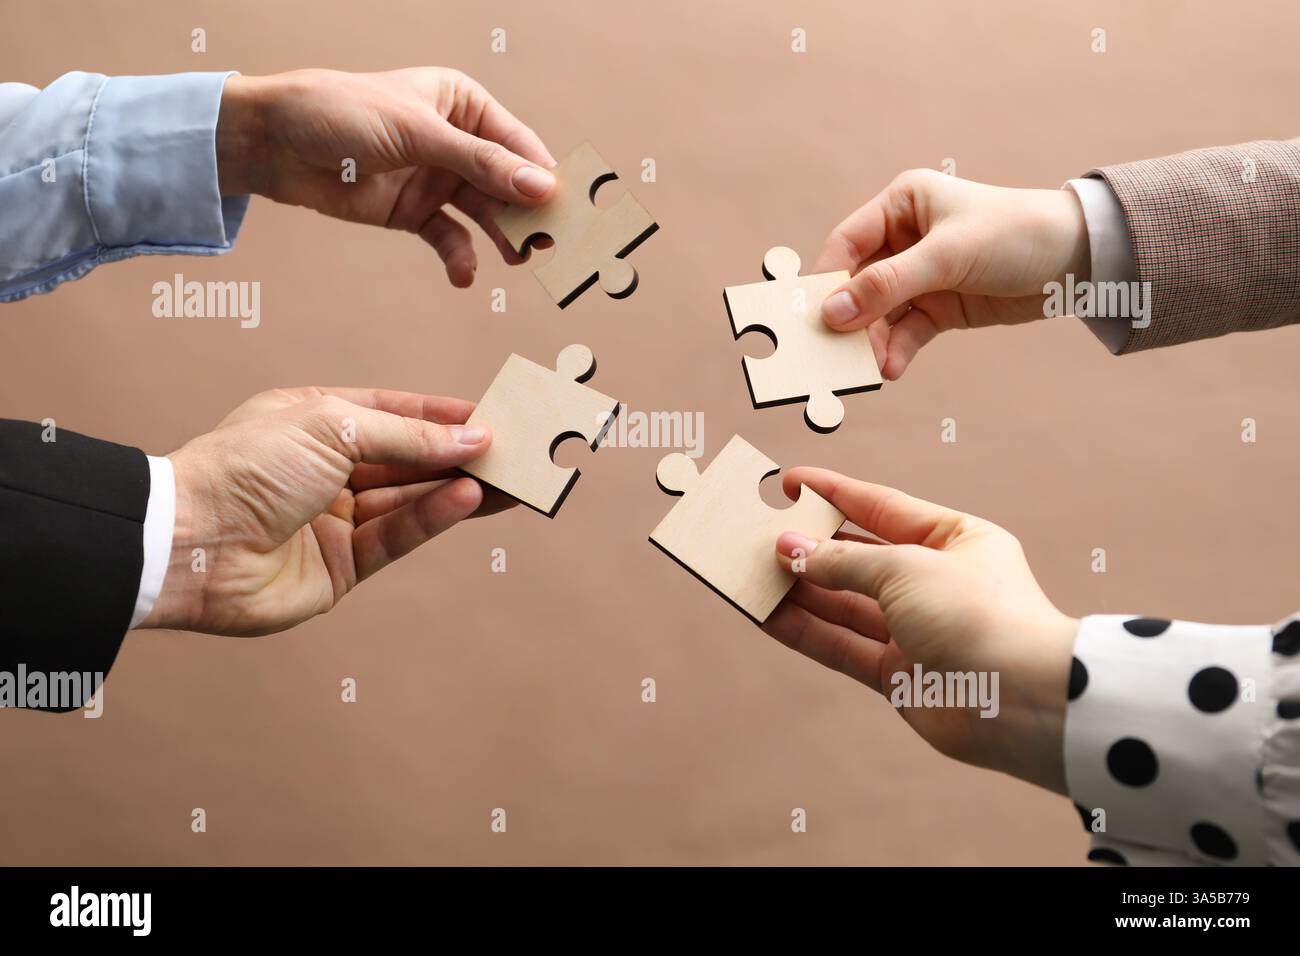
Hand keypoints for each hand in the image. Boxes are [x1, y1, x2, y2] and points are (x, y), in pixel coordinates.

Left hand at [139, 386, 510, 635]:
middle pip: (411, 460)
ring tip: (511, 480)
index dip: (442, 416)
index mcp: (316, 420)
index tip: (491, 417)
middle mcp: (327, 468)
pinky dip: (434, 517)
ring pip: (412, 499)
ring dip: (461, 487)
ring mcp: (336, 519)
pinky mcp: (343, 566)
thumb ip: (410, 436)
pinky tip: (469, 498)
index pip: (395, 413)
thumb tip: (473, 438)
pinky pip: (399, 535)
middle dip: (462, 455)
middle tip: (517, 452)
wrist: (192, 545)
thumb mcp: (333, 426)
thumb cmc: (246, 467)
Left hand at [216, 68, 556, 286]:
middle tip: (548, 244)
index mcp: (463, 104)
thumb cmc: (340, 113)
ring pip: (484, 214)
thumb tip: (542, 187)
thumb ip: (480, 164)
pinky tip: (463, 275)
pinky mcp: (413, 212)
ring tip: (515, 259)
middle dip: (527, 214)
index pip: (518, 145)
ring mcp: (435, 179)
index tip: (567, 211)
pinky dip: (460, 257)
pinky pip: (449, 238)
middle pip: (507, 183)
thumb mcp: (417, 133)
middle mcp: (456, 141)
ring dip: (501, 237)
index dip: (544, 178)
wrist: (273, 143)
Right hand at [764, 469, 1076, 792]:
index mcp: (954, 539)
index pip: (881, 507)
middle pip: (857, 558)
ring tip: (749, 575)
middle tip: (757, 536)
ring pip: (843, 604)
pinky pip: (841, 644)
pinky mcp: (899, 675)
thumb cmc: (979, 614)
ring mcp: (915, 630)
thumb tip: (791, 549)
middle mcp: (934, 582)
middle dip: (808, 548)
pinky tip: (766, 615)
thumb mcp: (906, 568)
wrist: (1021, 701)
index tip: (789, 483)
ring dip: (798, 591)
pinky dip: (804, 630)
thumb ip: (843, 560)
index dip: (834, 493)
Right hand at [815, 169, 1090, 379]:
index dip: (827, 280)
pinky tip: (891, 369)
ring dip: (871, 342)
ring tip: (868, 369)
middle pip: (857, 284)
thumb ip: (888, 285)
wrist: (1081, 261)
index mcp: (901, 205)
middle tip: (833, 354)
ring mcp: (920, 276)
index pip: (847, 244)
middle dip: (848, 320)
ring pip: (879, 314)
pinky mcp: (938, 308)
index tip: (812, 317)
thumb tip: (832, 312)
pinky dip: (896, 351)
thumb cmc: (1017, 233)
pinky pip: (905, 333)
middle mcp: (904, 239)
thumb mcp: (948, 256)